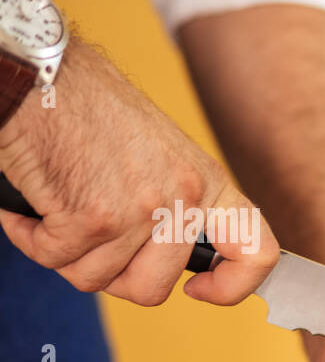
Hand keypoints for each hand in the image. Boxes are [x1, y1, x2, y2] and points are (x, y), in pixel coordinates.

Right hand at [0, 37, 278, 305]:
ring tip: (58, 211)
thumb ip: (178, 204)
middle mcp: (183, 198)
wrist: (38, 73)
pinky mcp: (91, 217)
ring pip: (98, 279)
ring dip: (68, 254)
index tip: (198, 289)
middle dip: (112, 275)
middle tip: (90, 241)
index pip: (257, 252)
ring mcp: (140, 210)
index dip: (232, 287)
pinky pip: (55, 259)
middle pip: (153, 288)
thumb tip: (172, 256)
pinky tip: (29, 209)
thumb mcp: (162, 153)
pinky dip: (33, 239)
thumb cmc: (89, 109)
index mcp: (208, 182)